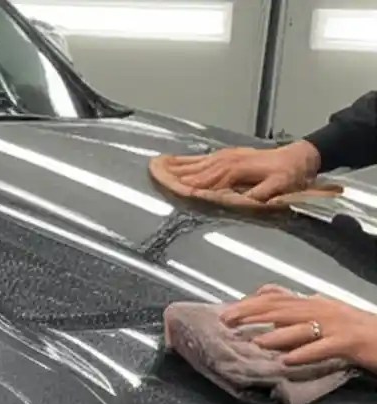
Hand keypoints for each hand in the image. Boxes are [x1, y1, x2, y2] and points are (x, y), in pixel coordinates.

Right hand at [169, 141, 321, 201]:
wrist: (301, 157)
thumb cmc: (289, 175)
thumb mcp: (278, 187)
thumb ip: (257, 194)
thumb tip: (237, 201)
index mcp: (233, 172)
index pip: (201, 181)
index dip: (181, 184)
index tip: (162, 184)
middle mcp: (225, 163)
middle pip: (191, 171)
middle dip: (170, 172)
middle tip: (149, 171)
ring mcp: (225, 157)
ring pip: (194, 163)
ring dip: (174, 165)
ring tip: (155, 165)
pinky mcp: (227, 156)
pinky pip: (202, 158)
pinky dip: (186, 159)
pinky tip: (175, 161)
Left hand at [220, 286, 376, 371]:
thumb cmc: (355, 330)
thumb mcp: (323, 318)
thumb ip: (297, 315)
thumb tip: (268, 314)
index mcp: (314, 303)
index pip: (278, 298)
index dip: (251, 303)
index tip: (228, 311)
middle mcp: (322, 309)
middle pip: (282, 308)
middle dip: (252, 314)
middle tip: (228, 322)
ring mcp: (337, 325)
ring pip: (302, 327)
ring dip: (277, 335)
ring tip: (255, 342)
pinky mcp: (349, 342)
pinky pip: (324, 347)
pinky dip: (305, 353)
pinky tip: (288, 360)